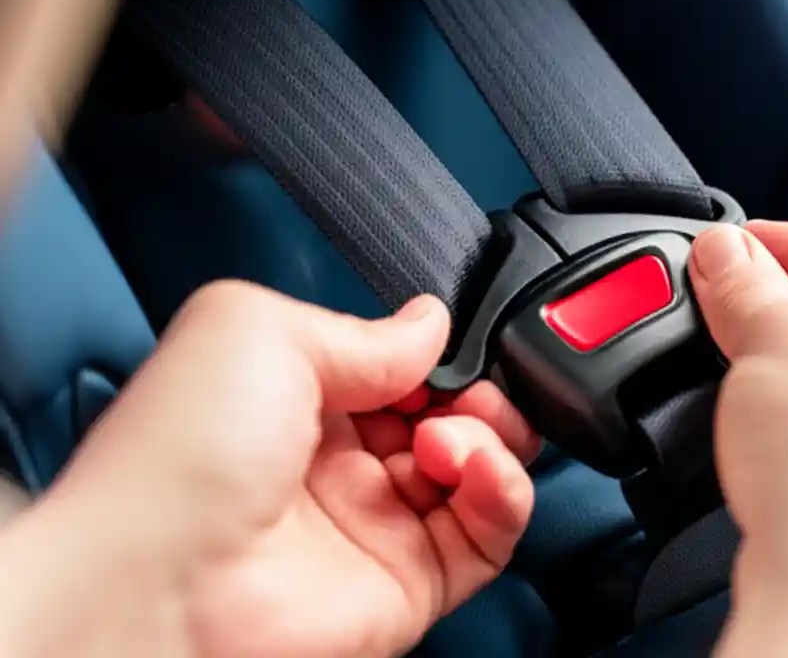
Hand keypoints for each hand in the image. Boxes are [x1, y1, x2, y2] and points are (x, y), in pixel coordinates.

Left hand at [0, 281, 539, 657]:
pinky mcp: (412, 582)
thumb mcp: (258, 328)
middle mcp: (340, 462)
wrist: (159, 586)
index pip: (403, 367)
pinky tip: (476, 466)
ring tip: (455, 434)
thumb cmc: (176, 460)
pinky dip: (505, 492)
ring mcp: (377, 524)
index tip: (452, 345)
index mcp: (299, 400)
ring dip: (492, 437)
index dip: (439, 352)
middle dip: (477, 391)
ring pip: (482, 471)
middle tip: (468, 388)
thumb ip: (362, 324)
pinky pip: (491, 534)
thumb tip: (430, 323)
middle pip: (452, 415)